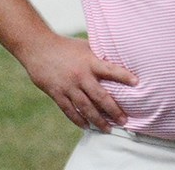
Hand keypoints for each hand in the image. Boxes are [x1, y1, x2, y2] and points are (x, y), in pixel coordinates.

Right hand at [15, 34, 138, 130]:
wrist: (38, 47)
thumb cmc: (65, 45)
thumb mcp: (84, 46)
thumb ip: (98, 55)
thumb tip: (116, 59)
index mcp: (89, 61)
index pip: (110, 70)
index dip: (124, 76)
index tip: (137, 83)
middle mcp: (80, 75)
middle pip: (100, 96)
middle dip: (113, 110)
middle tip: (124, 120)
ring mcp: (68, 86)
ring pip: (86, 107)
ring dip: (98, 120)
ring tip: (108, 129)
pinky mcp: (56, 93)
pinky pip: (69, 110)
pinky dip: (78, 120)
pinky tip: (86, 126)